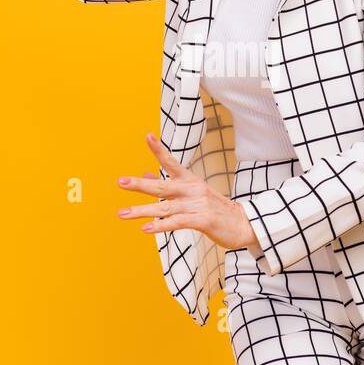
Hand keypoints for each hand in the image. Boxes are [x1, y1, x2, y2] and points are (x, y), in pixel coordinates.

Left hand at [115, 133, 259, 250]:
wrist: (242, 224)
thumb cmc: (214, 208)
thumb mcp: (193, 192)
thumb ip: (168, 185)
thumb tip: (146, 175)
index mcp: (189, 181)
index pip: (172, 162)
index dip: (159, 149)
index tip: (148, 136)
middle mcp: (192, 190)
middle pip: (162, 186)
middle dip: (139, 184)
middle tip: (120, 181)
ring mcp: (197, 205)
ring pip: (165, 208)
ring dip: (142, 211)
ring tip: (122, 213)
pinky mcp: (202, 220)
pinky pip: (177, 222)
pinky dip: (161, 226)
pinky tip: (146, 228)